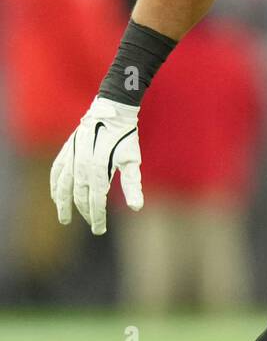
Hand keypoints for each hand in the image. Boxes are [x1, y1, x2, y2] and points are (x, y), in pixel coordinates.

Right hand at [50, 96, 142, 235]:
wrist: (111, 110)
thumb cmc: (125, 138)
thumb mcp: (132, 161)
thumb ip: (133, 185)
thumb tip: (136, 208)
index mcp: (99, 168)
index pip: (95, 200)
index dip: (97, 216)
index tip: (100, 229)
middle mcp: (82, 164)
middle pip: (80, 196)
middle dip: (86, 213)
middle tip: (94, 226)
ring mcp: (71, 157)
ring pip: (64, 187)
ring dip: (64, 204)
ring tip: (65, 219)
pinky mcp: (66, 150)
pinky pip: (56, 172)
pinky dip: (55, 186)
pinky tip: (56, 197)